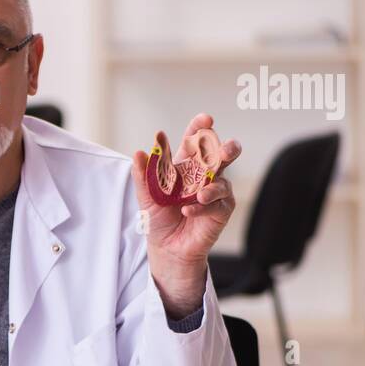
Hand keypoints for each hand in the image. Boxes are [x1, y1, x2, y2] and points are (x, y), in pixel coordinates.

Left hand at [131, 114, 240, 315]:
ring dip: (214, 185)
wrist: (166, 246)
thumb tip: (139, 152)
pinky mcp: (221, 210)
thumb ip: (143, 175)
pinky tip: (189, 211)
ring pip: (224, 180)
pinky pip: (217, 204)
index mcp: (185, 165)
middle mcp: (204, 175)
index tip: (205, 119)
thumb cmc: (158, 217)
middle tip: (225, 149)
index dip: (200, 129)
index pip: (194, 142)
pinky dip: (202, 207)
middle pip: (220, 155)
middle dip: (226, 148)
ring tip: (200, 193)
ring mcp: (215, 192)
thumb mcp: (146, 196)